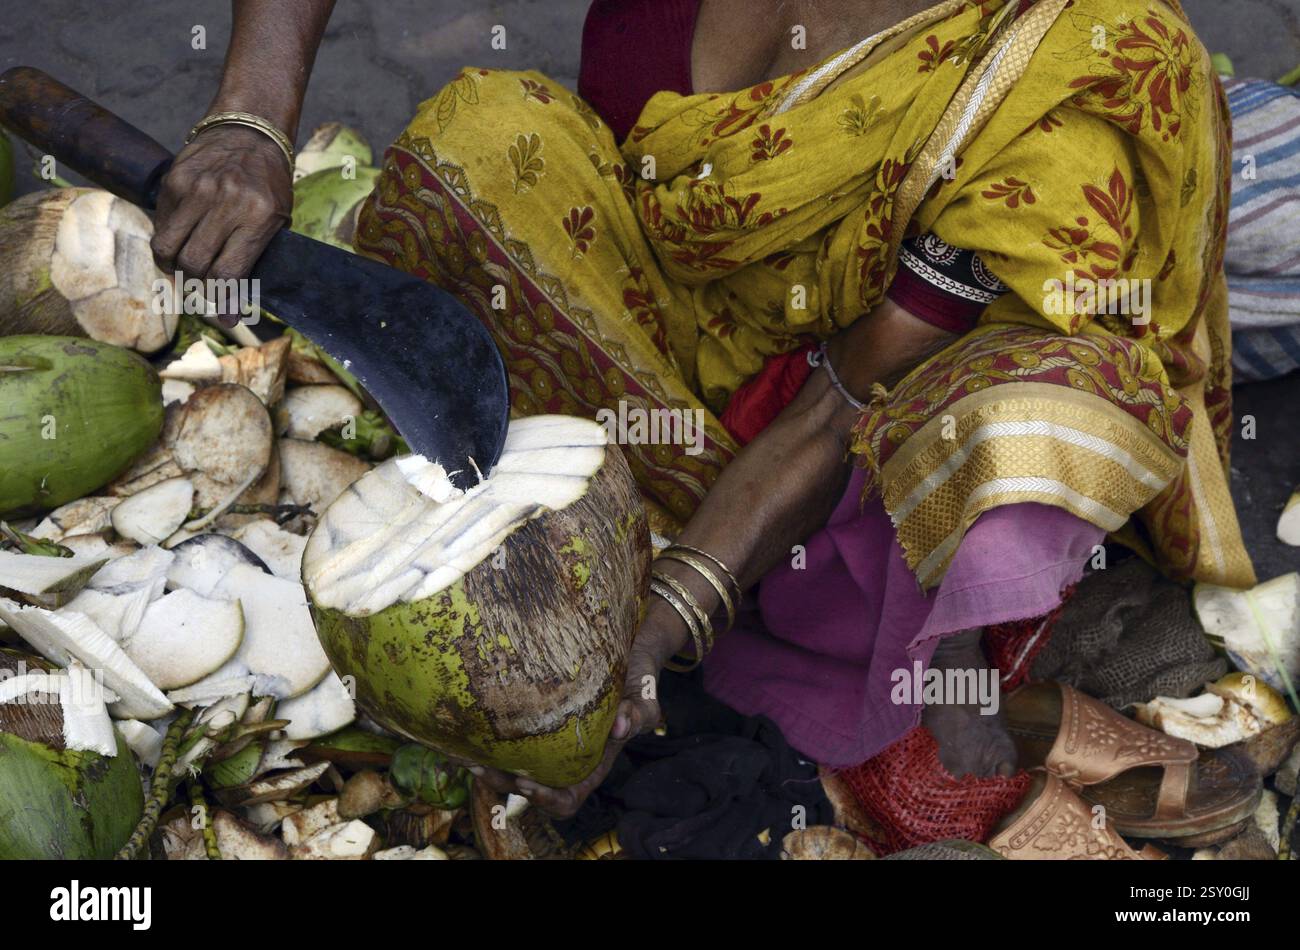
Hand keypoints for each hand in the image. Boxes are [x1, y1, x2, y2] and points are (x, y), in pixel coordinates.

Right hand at [151, 123, 291, 304]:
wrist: (249, 131)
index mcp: (258, 217)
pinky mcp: (174, 181)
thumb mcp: (277, 217)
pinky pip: (162, 225)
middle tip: (205, 291)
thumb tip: (234, 297)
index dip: (224, 303)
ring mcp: (196, 190)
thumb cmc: (269, 182)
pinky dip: (168, 242)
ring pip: (168, 249)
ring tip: (185, 272)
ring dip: (174, 269)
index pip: (229, 273)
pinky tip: (181, 243)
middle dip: (199, 288)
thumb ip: (255, 252)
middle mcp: (225, 203)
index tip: (226, 319)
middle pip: (195, 265)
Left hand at [467, 614, 684, 818]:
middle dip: (502, 783)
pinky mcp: (533, 722)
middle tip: (479, 766)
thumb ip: (639, 712)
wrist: (627, 650)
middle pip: (529, 788)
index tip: (527, 784)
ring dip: (485, 765)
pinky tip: (463, 728)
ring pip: (511, 767)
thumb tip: (620, 726)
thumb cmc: (638, 676)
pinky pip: (506, 739)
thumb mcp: (645, 694)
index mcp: (592, 765)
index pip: (568, 799)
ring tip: (459, 751)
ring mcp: (547, 743)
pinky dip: (483, 739)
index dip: (546, 799)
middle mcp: (565, 760)